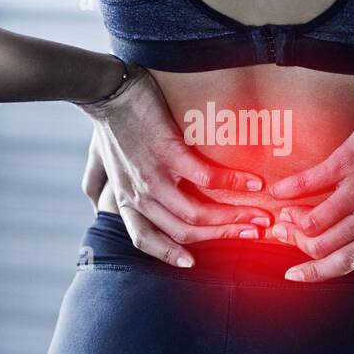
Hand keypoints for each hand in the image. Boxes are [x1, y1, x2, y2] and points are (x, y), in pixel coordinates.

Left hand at [78, 67, 269, 266]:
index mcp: (127, 199)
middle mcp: (140, 195)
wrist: (106, 91)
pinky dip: (233, 184)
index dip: (169, 254)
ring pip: (197, 214)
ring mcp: (154, 177)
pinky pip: (206, 178)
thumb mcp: (105, 162)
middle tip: (254, 233)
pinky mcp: (169, 153)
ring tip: (260, 216)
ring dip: (233, 218)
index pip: (146, 239)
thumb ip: (101, 182)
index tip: (192, 262)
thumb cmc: (110, 123)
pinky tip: (254, 183)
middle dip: (223, 236)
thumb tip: (94, 195)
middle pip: (184, 232)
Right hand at [267, 90, 353, 281]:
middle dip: (302, 247)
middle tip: (289, 240)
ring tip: (283, 219)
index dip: (319, 272)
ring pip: (313, 219)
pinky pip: (310, 182)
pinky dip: (291, 189)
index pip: (349, 262)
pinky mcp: (346, 161)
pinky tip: (278, 191)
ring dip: (294, 222)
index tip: (296, 275)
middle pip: (324, 244)